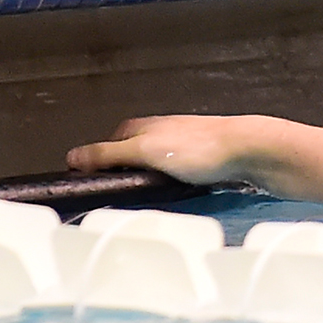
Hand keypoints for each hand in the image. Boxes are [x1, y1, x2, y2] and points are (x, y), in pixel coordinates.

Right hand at [67, 115, 256, 185]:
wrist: (249, 149)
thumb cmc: (199, 149)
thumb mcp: (144, 152)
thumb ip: (107, 155)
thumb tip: (72, 157)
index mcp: (142, 126)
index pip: (108, 145)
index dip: (100, 164)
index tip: (94, 185)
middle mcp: (161, 131)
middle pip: (132, 155)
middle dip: (127, 174)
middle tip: (125, 195)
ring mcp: (184, 144)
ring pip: (157, 165)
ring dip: (152, 180)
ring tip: (154, 196)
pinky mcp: (205, 158)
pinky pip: (180, 173)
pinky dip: (175, 183)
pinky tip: (180, 192)